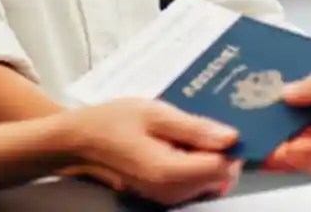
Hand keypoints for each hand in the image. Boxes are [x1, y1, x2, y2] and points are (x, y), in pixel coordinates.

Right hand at [63, 99, 240, 205]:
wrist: (78, 141)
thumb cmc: (112, 122)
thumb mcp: (154, 113)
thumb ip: (195, 128)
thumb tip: (232, 137)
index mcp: (171, 173)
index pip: (223, 168)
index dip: (230, 146)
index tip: (222, 124)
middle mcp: (172, 194)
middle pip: (219, 178)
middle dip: (219, 151)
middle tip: (197, 124)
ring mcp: (167, 198)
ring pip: (209, 181)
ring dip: (206, 157)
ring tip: (182, 130)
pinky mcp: (163, 195)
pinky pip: (193, 182)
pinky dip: (193, 163)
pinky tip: (175, 141)